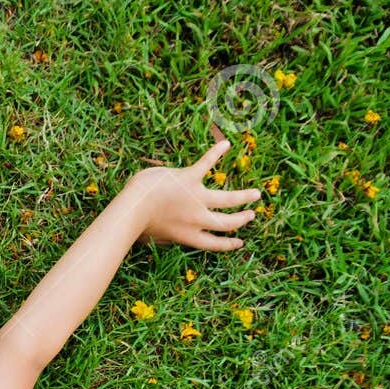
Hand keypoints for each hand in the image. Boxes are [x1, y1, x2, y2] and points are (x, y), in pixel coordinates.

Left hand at [126, 140, 260, 251]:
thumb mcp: (154, 239)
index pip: (213, 244)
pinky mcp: (189, 178)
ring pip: (228, 199)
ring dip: (244, 197)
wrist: (133, 209)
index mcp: (187, 236)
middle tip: (251, 216)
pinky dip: (216, 152)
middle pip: (226, 223)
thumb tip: (164, 239)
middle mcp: (197, 219)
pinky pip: (206, 163)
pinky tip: (226, 144)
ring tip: (256, 194)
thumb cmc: (136, 226)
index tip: (240, 243)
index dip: (228, 244)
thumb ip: (165, 238)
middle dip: (241, 220)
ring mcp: (195, 198)